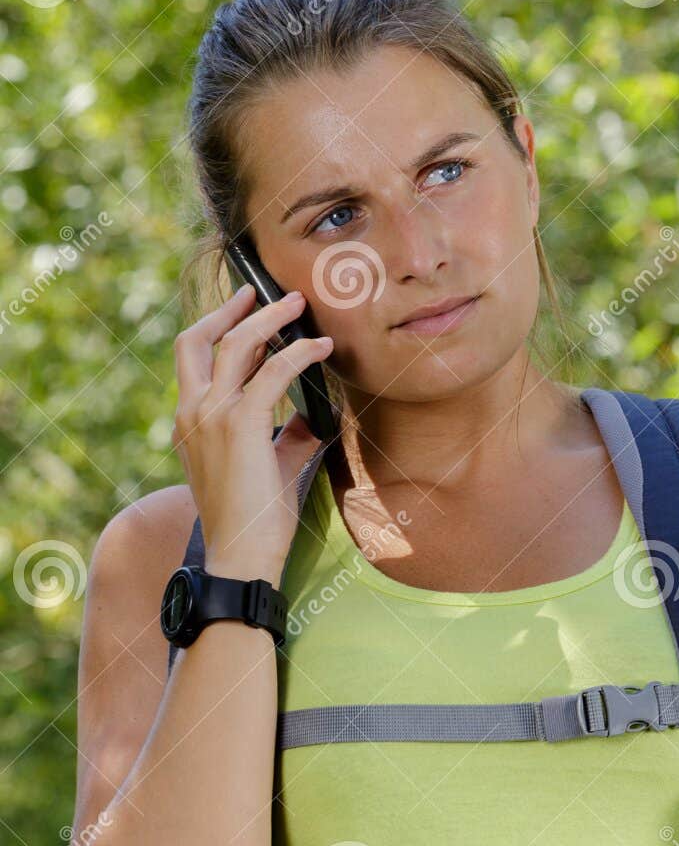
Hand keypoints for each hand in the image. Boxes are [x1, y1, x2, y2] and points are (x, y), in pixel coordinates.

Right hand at [171, 283, 334, 581]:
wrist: (243, 555)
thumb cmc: (257, 517)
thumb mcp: (271, 464)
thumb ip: (287, 433)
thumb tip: (314, 411)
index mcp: (190, 420)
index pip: (193, 359)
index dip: (217, 326)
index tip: (244, 308)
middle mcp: (192, 412)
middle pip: (198, 340)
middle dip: (231, 309)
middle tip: (263, 291)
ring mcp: (210, 417)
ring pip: (235, 346)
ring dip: (270, 320)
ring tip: (300, 307)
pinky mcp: (239, 425)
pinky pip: (272, 373)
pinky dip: (299, 354)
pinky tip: (321, 350)